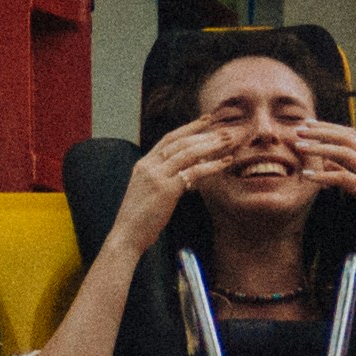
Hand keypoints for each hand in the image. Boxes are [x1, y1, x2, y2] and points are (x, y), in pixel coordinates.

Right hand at [112, 122, 230, 254]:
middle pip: (180, 142)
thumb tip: (192, 171)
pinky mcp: (166, 189)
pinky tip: (225, 162)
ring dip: (210, 145)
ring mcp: (156, 176)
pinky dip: (211, 166)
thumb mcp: (150, 192)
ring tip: (228, 141)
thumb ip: (167, 178)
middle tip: (224, 130)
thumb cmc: (140, 219)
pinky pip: (193, 172)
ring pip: (188, 152)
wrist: (127, 235)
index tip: (205, 120)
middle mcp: (149, 165)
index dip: (188, 128)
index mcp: (144, 164)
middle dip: (204, 133)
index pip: (168, 139)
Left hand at [290, 120, 355, 248]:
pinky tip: (309, 176)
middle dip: (320, 131)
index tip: (310, 124)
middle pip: (345, 137)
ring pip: (343, 152)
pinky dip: (323, 176)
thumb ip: (349, 173)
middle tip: (299, 129)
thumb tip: (327, 164)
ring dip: (319, 148)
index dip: (329, 127)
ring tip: (299, 147)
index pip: (350, 134)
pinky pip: (343, 178)